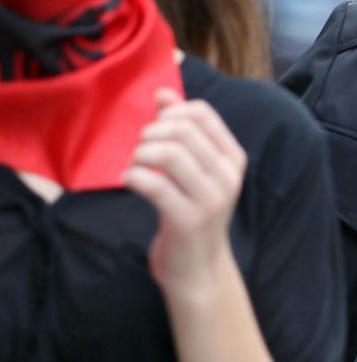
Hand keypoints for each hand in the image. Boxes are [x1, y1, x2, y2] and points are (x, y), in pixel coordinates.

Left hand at [125, 89, 245, 295]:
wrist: (197, 268)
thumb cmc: (188, 210)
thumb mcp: (192, 169)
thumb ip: (179, 130)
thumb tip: (162, 93)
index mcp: (231, 157)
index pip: (199, 113)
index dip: (168, 114)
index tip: (155, 131)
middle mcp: (227, 176)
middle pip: (181, 130)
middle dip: (150, 134)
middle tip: (141, 152)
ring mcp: (211, 199)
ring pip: (168, 153)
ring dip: (140, 154)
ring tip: (136, 167)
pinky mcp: (188, 220)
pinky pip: (153, 184)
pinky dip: (133, 177)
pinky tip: (130, 182)